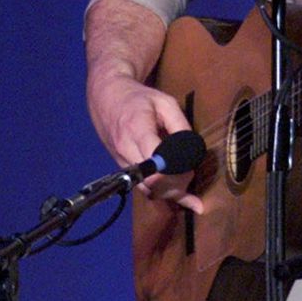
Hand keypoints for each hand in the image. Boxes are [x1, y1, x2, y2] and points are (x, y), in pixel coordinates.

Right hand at [86, 76, 203, 213]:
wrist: (107, 99)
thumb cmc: (139, 99)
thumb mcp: (166, 103)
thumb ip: (180, 126)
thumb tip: (193, 152)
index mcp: (137, 131)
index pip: (155, 163)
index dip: (176, 171)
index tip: (190, 166)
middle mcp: (126, 151)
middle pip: (153, 182)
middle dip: (177, 183)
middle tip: (191, 172)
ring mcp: (123, 163)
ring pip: (149, 190)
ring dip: (171, 191)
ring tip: (187, 180)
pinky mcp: (124, 170)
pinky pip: (145, 188)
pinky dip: (164, 193)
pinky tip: (187, 201)